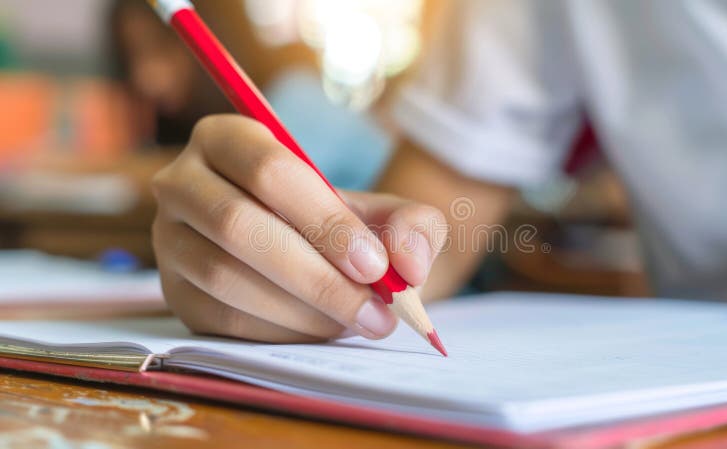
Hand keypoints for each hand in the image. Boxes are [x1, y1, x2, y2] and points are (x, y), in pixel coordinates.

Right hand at [152, 115, 445, 342]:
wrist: (307, 255)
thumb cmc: (341, 225)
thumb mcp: (385, 214)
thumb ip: (413, 225)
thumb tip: (408, 262)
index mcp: (229, 137)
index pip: (269, 169)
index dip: (324, 220)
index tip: (376, 265)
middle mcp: (183, 182)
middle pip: (237, 225)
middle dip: (315, 275)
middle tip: (375, 310)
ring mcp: (169, 239)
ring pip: (224, 276)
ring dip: (300, 309)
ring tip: (358, 323)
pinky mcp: (175, 291)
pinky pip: (220, 317)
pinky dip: (278, 330)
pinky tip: (321, 330)